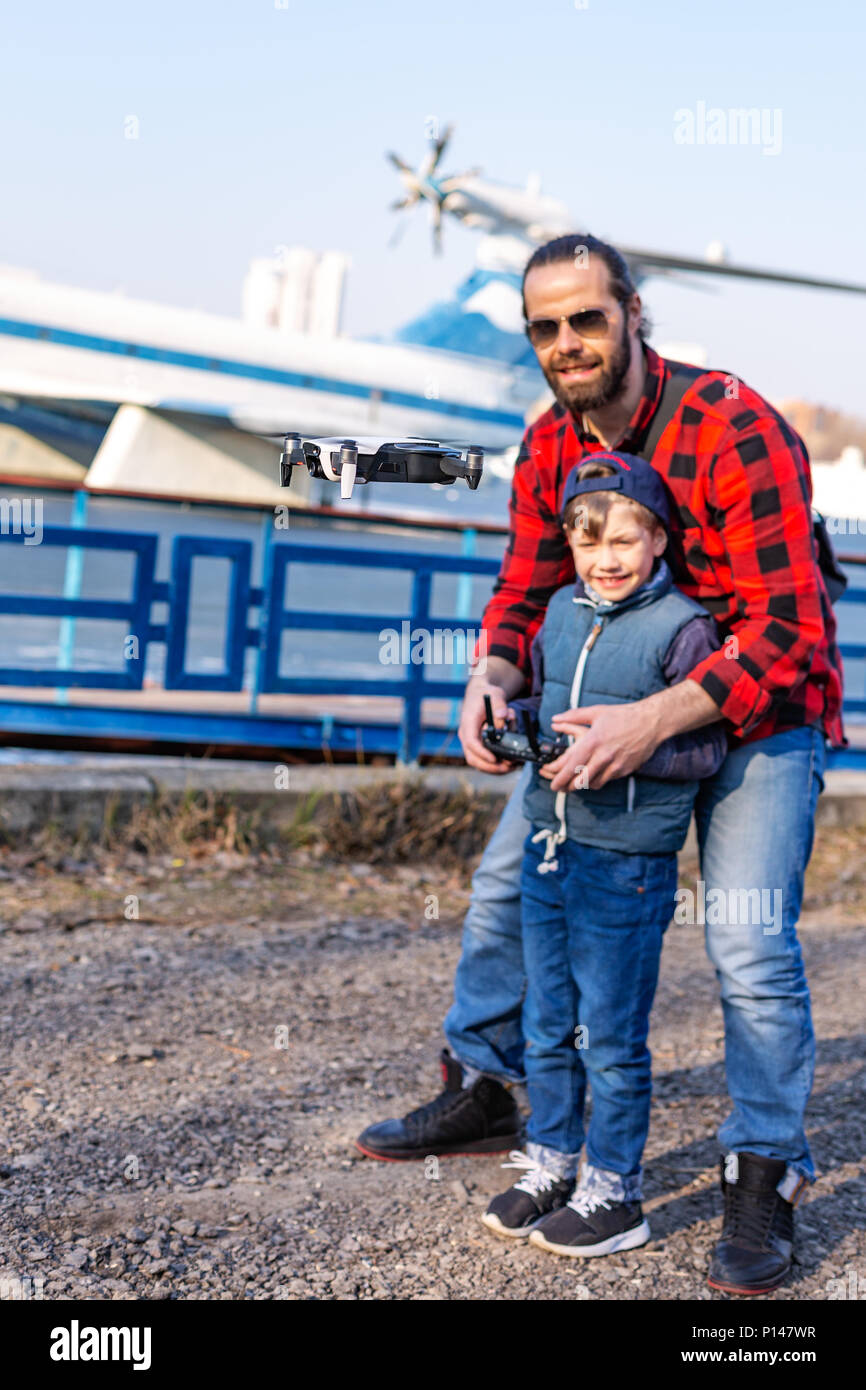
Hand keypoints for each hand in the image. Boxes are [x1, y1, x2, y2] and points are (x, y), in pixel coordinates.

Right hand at [458, 680, 517, 773]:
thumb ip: (500, 705)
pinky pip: (483, 761)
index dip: (482, 753)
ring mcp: (471, 742)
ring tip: (511, 767)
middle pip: (472, 758)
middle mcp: (467, 735)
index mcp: (468, 723)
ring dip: (493, 769)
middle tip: (507, 767)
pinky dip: (495, 765)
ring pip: (477, 762)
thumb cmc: (486, 695)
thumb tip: (503, 716)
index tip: (494, 758)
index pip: (471, 742)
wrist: (479, 695)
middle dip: (489, 766)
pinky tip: (509, 764)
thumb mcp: (495, 694)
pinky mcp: (478, 746)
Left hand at [547, 701, 661, 790]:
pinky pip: (607, 780)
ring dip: (582, 785)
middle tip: (559, 788)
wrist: (651, 722)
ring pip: (593, 784)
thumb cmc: (622, 716)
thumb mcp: (596, 712)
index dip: (559, 778)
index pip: (571, 766)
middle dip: (567, 787)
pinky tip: (593, 776)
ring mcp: (615, 765)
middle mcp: (603, 756)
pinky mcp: (625, 770)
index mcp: (593, 741)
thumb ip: (573, 716)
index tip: (552, 783)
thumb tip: (554, 720)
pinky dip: (597, 780)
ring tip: (573, 783)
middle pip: (580, 781)